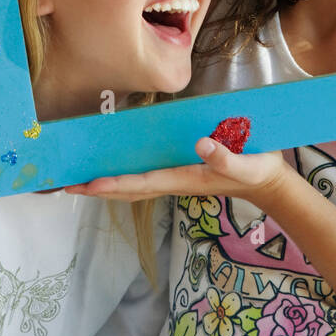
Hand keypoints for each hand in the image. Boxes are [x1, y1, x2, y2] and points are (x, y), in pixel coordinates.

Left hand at [64, 136, 292, 206]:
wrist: (267, 181)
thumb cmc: (256, 170)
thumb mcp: (246, 163)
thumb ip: (225, 156)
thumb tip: (201, 144)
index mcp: (184, 179)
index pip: (142, 183)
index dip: (115, 184)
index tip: (90, 184)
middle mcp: (174, 182)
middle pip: (129, 190)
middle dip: (99, 190)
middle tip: (68, 187)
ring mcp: (175, 179)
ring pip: (133, 186)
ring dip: (105, 186)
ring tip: (79, 183)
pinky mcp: (180, 172)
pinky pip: (144, 177)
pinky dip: (123, 177)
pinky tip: (112, 171)